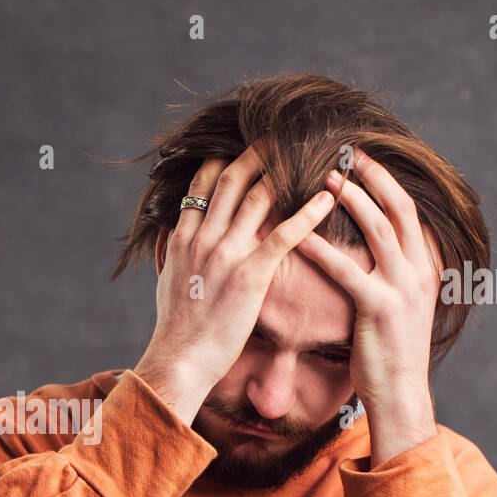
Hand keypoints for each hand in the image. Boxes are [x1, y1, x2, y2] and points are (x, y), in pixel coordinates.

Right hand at [135, 148, 336, 423]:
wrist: (179, 360)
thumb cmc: (177, 329)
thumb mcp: (167, 281)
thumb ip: (174, 252)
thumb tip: (176, 236)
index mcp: (183, 237)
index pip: (204, 182)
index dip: (227, 158)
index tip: (246, 145)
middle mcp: (203, 237)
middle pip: (234, 177)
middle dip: (261, 152)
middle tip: (284, 135)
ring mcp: (226, 253)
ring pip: (260, 196)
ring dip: (288, 171)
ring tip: (312, 153)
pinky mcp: (250, 274)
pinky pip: (285, 233)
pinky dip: (309, 210)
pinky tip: (329, 195)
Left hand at [295, 147, 441, 465]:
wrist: (399, 393)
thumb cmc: (390, 350)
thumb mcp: (397, 303)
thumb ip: (390, 272)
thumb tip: (369, 246)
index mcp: (425, 266)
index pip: (408, 210)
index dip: (386, 180)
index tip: (362, 158)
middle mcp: (420, 271)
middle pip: (398, 207)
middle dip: (372, 176)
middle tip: (344, 152)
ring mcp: (403, 288)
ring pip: (379, 229)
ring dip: (351, 199)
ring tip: (325, 178)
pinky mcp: (380, 307)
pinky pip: (347, 269)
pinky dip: (323, 248)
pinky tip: (300, 233)